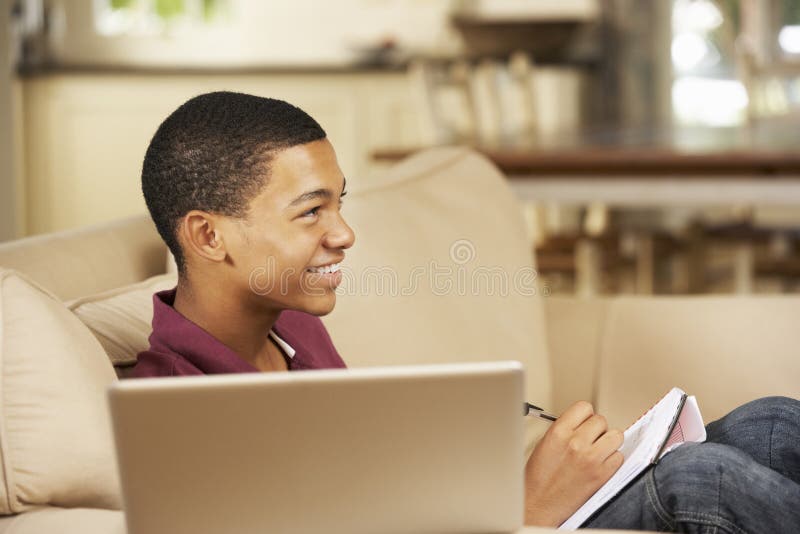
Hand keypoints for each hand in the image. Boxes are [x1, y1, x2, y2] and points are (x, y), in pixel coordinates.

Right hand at [523, 401, 624, 526]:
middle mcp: (576, 442)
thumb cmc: (538, 477)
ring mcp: (591, 458)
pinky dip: (613, 459)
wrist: (538, 504)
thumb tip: (583, 422)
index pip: (584, 407)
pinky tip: (601, 464)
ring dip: (609, 442)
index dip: (586, 415)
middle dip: (597, 429)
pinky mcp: (602, 474)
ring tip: (598, 450)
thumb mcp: (545, 442)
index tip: (584, 422)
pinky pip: (619, 457)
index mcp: (559, 432)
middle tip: (590, 439)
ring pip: (616, 436)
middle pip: (601, 420)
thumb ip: (565, 429)